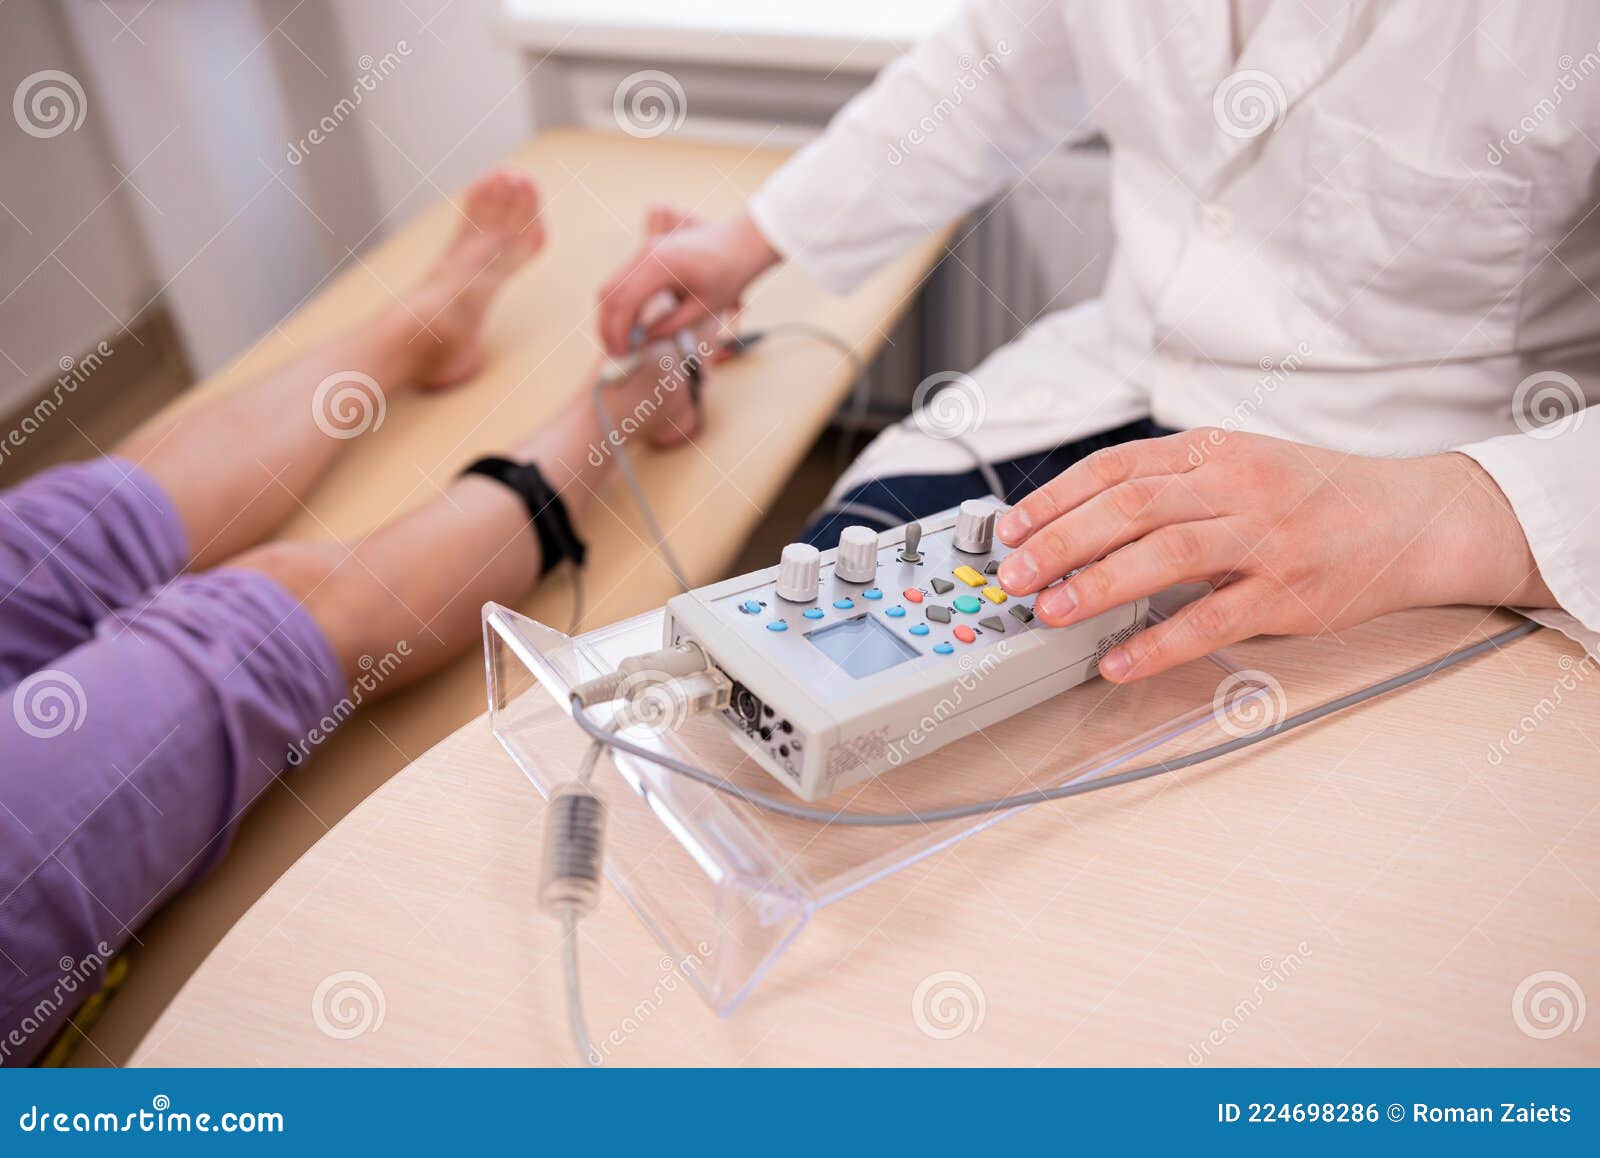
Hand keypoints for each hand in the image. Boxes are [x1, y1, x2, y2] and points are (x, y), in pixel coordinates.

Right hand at [597, 212, 779, 355]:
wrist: (741, 243)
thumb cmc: (728, 276)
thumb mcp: (702, 309)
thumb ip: (668, 327)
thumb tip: (640, 342)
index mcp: (661, 265)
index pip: (626, 302)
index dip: (620, 332)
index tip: (624, 355)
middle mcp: (646, 253)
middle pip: (610, 293)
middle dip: (608, 326)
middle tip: (617, 353)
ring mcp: (645, 250)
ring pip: (611, 286)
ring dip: (611, 315)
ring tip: (620, 343)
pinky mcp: (647, 253)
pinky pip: (623, 280)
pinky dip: (620, 304)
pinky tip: (630, 325)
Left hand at [992, 429, 1552, 681]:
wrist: (1414, 519)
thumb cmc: (1317, 495)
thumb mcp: (1242, 464)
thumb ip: (1171, 484)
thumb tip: (1082, 520)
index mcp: (1214, 452)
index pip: (1116, 468)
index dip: (1055, 499)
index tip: (1012, 529)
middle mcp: (1235, 487)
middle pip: (1129, 507)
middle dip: (1060, 542)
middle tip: (1014, 575)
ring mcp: (1264, 540)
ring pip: (1165, 555)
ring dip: (1097, 585)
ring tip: (1051, 611)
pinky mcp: (1288, 593)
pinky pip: (1212, 620)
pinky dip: (1158, 643)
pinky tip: (1118, 661)